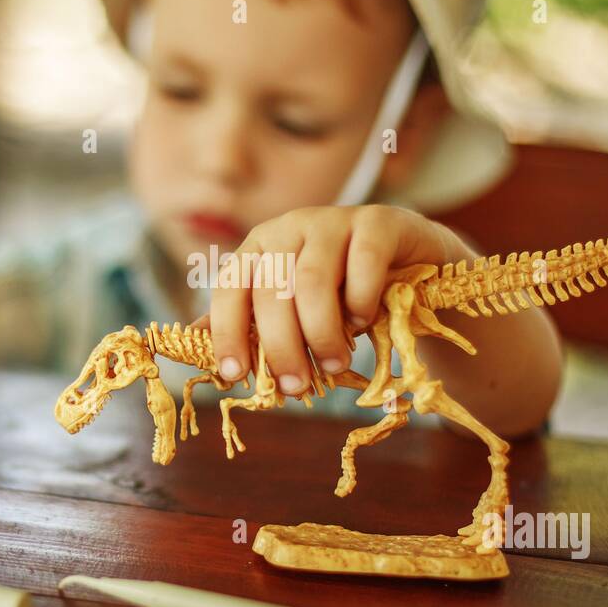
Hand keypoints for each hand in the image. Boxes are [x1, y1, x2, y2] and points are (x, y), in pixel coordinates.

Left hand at [206, 205, 462, 394]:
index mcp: (259, 248)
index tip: (236, 375)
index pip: (230, 287)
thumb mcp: (294, 311)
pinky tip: (364, 320)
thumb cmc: (344, 296)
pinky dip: (360, 298)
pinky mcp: (380, 221)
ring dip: (322, 331)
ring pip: (312, 279)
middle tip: (297, 387)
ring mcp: (335, 219)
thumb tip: (191, 344)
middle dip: (281, 346)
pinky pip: (363, 261)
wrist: (416, 270)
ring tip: (335, 363)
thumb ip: (250, 323)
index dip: (228, 332)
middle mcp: (290, 227)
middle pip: (272, 290)